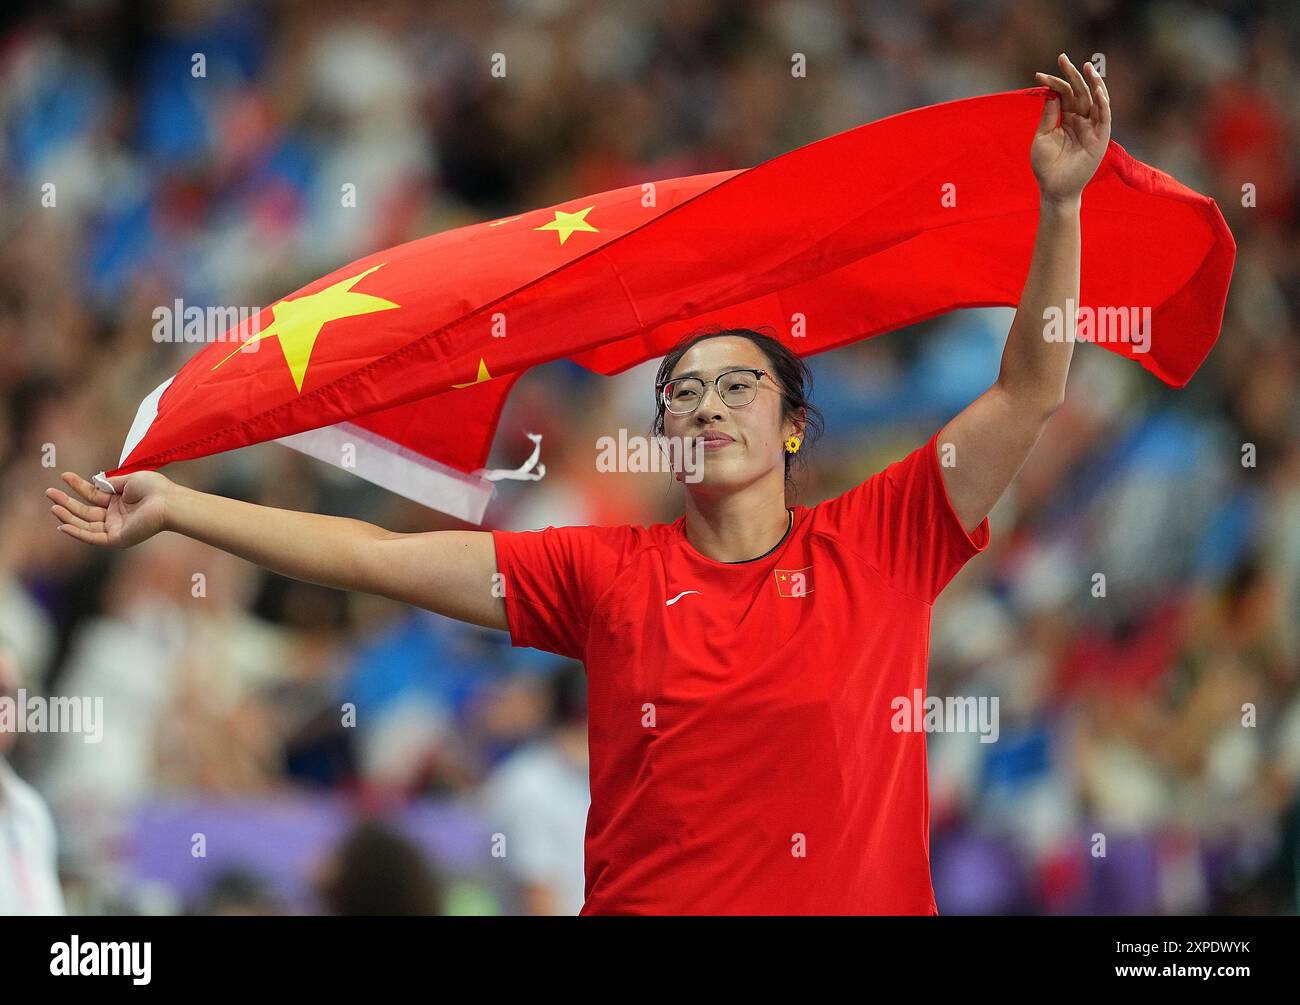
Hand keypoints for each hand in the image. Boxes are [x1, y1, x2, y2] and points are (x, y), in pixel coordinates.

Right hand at [47, 470, 173, 548]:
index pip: (93, 495)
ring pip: (86, 524)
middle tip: (49, 492)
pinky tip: (63, 525)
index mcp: (119, 501)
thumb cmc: (154, 489)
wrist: (168, 502)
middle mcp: (116, 516)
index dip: (78, 486)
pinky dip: (77, 532)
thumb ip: (110, 482)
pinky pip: (93, 537)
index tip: (64, 476)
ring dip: (68, 516)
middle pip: (85, 510)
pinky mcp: (117, 539)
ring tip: (52, 506)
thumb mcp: (128, 480)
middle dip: (67, 502)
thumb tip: (94, 480)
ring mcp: (116, 528)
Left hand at [1032, 52, 1110, 204]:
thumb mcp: (1043, 136)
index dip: (1054, 82)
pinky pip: (1104, 117)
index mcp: (1067, 118)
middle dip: (1073, 74)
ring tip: (1087, 67)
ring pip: (1096, 100)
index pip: (1063, 94)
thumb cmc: (1046, 166)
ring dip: (1093, 83)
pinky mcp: (1100, 138)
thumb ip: (1049, 115)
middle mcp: (1081, 119)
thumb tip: (1052, 92)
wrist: (1053, 188)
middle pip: (1079, 91)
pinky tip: (1098, 91)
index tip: (1039, 75)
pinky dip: (1102, 104)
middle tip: (1062, 58)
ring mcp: (1092, 127)